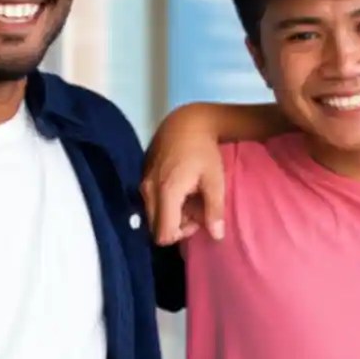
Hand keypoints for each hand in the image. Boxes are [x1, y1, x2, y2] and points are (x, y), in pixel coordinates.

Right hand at [140, 104, 226, 245]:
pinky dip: (163, 201)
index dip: (182, 234)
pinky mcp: (142, 175)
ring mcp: (143, 182)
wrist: (186, 121)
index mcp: (166, 193)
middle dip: (175, 224)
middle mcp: (148, 190)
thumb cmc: (204, 151)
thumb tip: (217, 236)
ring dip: (170, 213)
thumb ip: (214, 210)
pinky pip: (149, 200)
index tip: (197, 217)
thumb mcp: (214, 180)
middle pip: (156, 227)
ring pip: (152, 214)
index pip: (163, 235)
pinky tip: (179, 187)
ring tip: (188, 196)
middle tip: (194, 207)